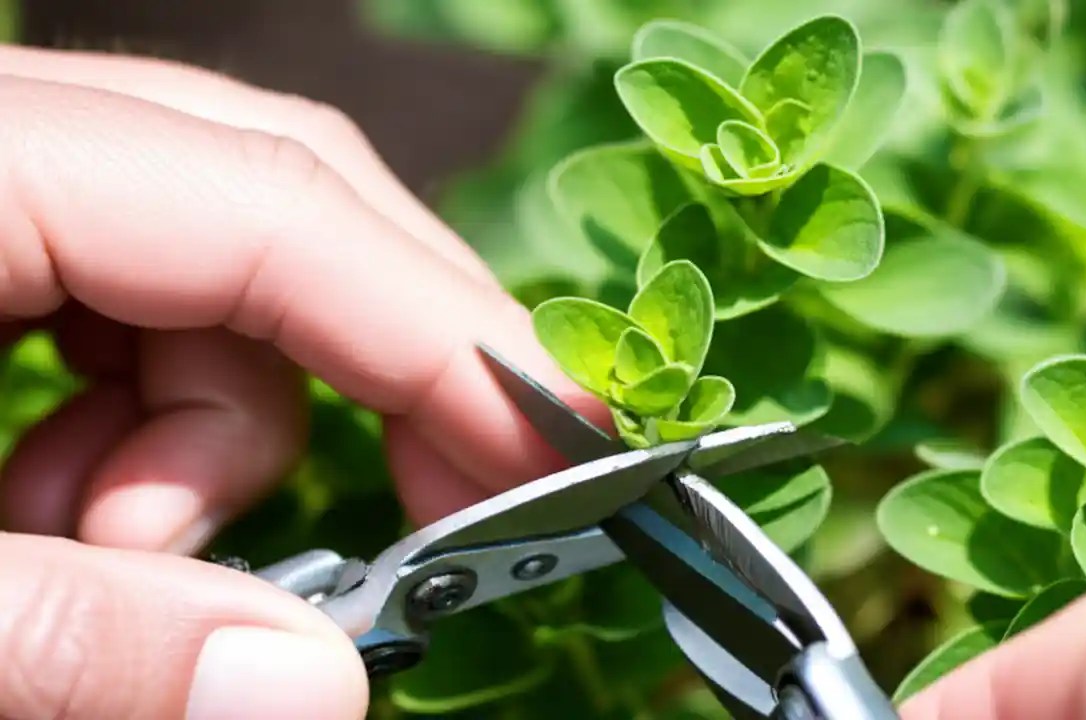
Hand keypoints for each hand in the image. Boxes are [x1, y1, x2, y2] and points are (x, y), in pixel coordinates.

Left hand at [0, 46, 603, 718]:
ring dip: (210, 439)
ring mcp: (5, 170)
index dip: (448, 339)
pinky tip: (68, 512)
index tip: (553, 470)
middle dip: (369, 383)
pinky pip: (142, 295)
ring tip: (110, 560)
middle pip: (282, 205)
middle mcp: (0, 130)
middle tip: (420, 541)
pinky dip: (152, 419)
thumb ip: (74, 643)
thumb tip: (308, 688)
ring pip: (215, 269)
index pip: (279, 205)